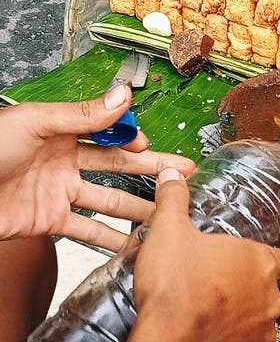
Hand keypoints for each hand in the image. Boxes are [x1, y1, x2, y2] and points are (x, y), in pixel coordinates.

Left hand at [0, 87, 195, 250]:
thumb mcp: (34, 123)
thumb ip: (81, 114)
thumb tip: (123, 96)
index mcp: (60, 131)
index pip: (107, 133)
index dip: (133, 140)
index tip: (151, 146)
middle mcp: (64, 161)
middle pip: (117, 166)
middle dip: (151, 171)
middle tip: (183, 178)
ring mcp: (58, 193)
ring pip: (109, 201)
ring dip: (138, 209)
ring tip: (167, 216)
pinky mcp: (49, 222)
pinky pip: (86, 231)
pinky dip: (110, 240)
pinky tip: (133, 245)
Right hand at [133, 168, 279, 341]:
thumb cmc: (175, 291)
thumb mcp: (169, 231)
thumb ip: (173, 201)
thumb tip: (172, 179)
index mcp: (259, 263)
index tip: (275, 259)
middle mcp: (268, 299)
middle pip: (269, 291)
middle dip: (246, 288)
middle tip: (216, 283)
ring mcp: (260, 333)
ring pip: (257, 323)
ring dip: (239, 319)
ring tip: (207, 312)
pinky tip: (204, 338)